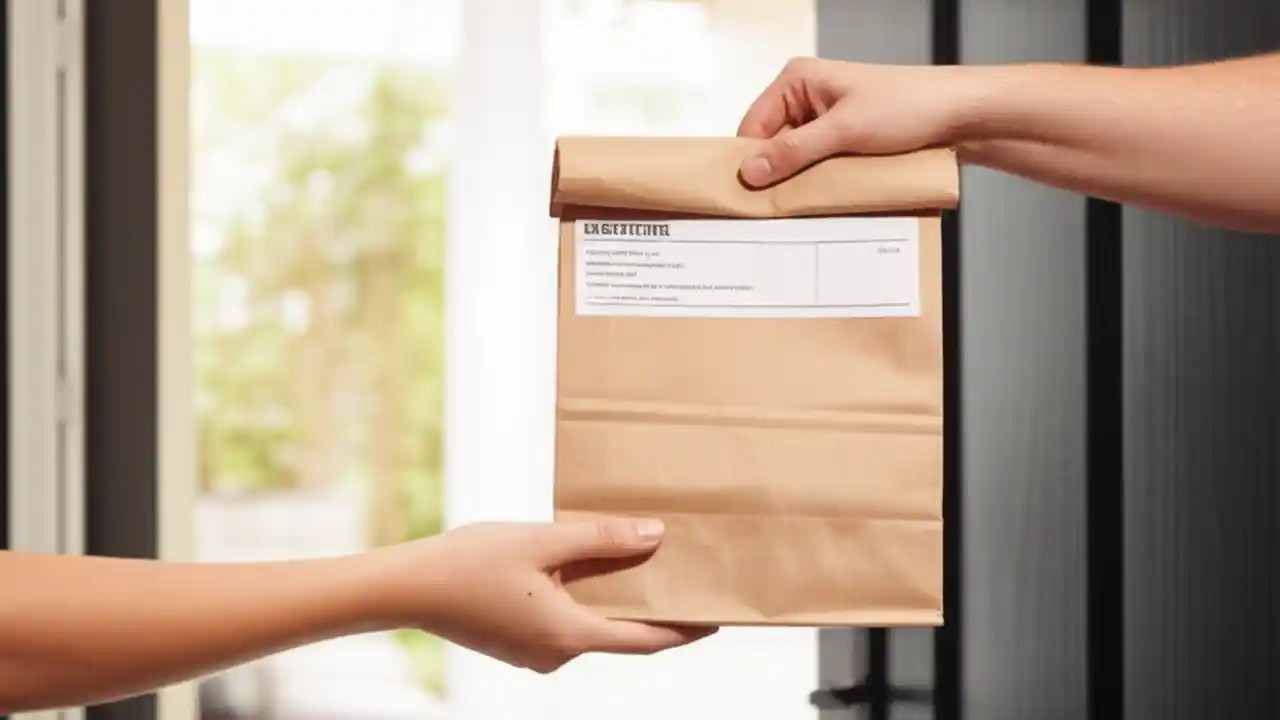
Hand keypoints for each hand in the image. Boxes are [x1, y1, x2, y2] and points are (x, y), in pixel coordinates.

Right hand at [377, 518, 714, 672]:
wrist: (404, 588)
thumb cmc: (470, 563)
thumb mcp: (542, 542)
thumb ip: (601, 539)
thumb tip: (654, 535)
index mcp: (569, 636)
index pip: (645, 640)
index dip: (685, 629)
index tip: (716, 617)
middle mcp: (556, 655)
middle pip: (618, 630)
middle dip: (648, 604)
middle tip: (679, 573)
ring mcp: (534, 653)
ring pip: (588, 622)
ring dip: (611, 596)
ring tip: (635, 559)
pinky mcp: (516, 643)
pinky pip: (563, 621)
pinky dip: (581, 597)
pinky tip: (583, 565)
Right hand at [737, 57, 980, 186]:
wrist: (959, 115)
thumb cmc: (908, 106)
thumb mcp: (844, 131)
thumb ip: (794, 151)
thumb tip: (750, 171)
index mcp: (797, 80)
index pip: (752, 126)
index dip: (748, 161)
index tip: (745, 199)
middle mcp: (806, 97)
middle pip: (771, 145)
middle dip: (775, 175)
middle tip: (773, 210)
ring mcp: (825, 119)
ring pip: (794, 159)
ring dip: (799, 182)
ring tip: (801, 205)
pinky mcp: (843, 139)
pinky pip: (817, 165)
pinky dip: (817, 182)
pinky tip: (822, 199)